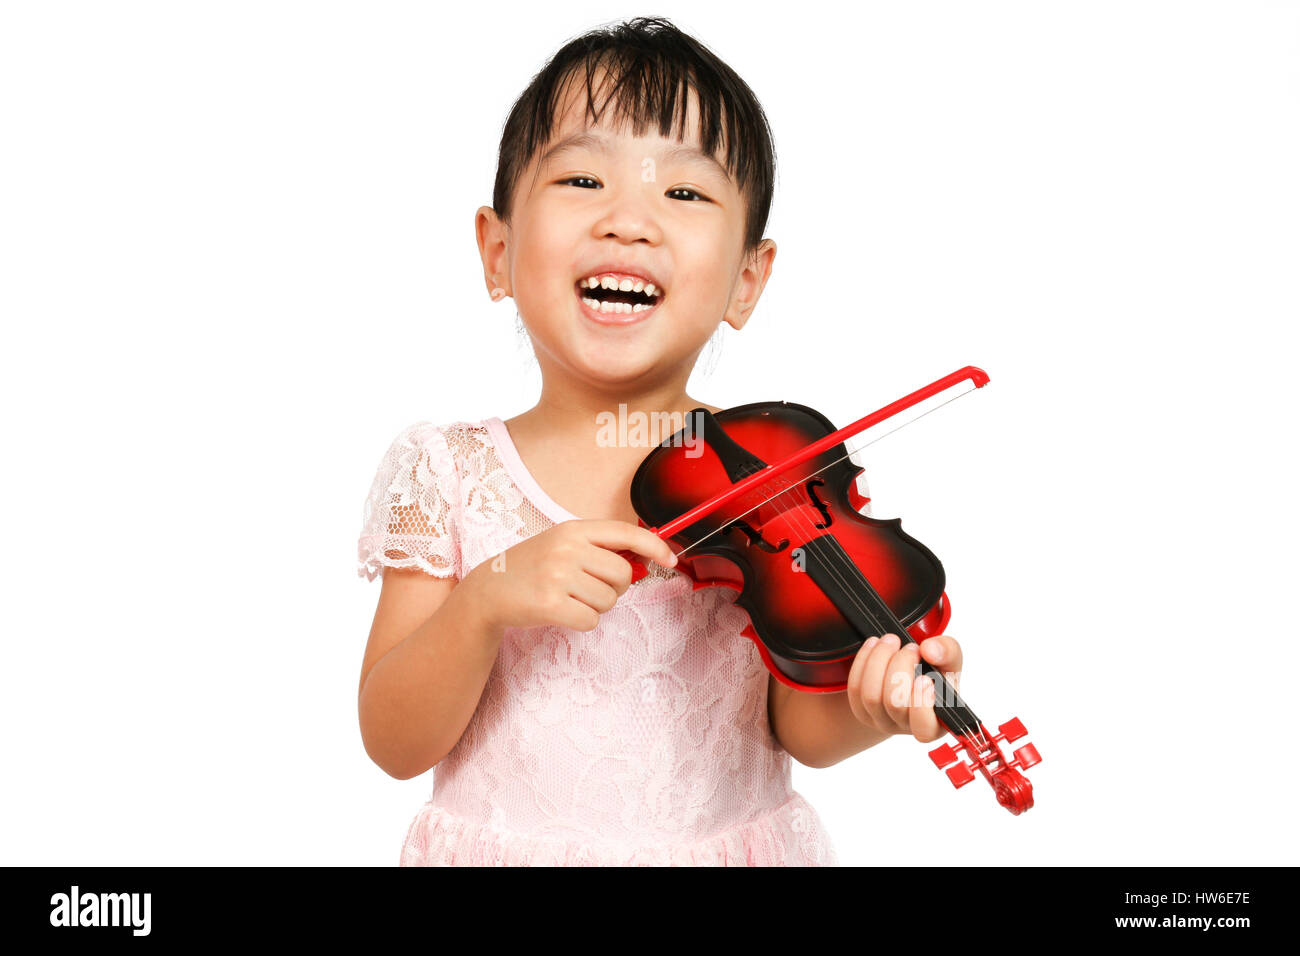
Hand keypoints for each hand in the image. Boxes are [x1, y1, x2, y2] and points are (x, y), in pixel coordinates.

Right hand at [461, 519, 676, 631]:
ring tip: (570, 598)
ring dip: (596, 606)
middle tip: (589, 587)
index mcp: (573, 529)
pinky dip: (582, 621)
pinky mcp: (550, 604)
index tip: (670, 559)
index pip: (626, 532)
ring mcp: (558, 576)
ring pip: (609, 600)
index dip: (654, 546)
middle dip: (615, 587)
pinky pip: (591, 620)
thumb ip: (598, 548)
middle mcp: (567, 548)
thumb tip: (644, 561)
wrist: (488, 591)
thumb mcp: (562, 545)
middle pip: (623, 573)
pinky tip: (562, 612)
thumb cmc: (532, 568)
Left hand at [845, 633, 962, 742]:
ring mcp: (881, 720)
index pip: (925, 729)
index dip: (921, 705)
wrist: (910, 675)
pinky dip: (863, 661)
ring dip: (879, 660)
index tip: (924, 678)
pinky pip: (855, 688)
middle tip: (911, 647)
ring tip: (891, 641)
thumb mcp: (949, 662)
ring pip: (871, 696)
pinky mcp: (861, 710)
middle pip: (894, 703)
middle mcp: (906, 727)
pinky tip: (874, 645)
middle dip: (901, 667)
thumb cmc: (935, 674)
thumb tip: (929, 650)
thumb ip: (949, 652)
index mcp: (934, 723)